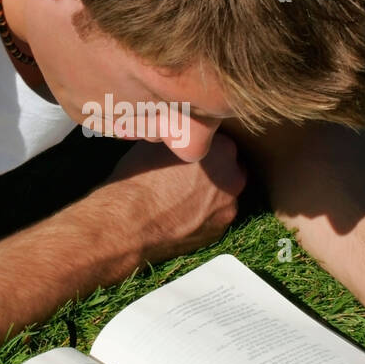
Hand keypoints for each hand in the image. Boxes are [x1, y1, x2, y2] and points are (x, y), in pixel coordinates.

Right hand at [101, 131, 246, 266]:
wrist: (130, 222)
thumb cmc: (140, 177)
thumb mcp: (158, 141)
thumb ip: (179, 136)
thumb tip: (175, 131)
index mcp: (223, 149)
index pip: (222, 141)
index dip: (204, 146)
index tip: (189, 152)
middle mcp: (234, 178)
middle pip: (229, 169)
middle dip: (214, 170)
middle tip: (187, 174)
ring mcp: (229, 208)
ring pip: (223, 196)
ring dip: (210, 194)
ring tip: (181, 196)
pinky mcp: (219, 232)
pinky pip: (214, 218)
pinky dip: (202, 216)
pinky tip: (180, 214)